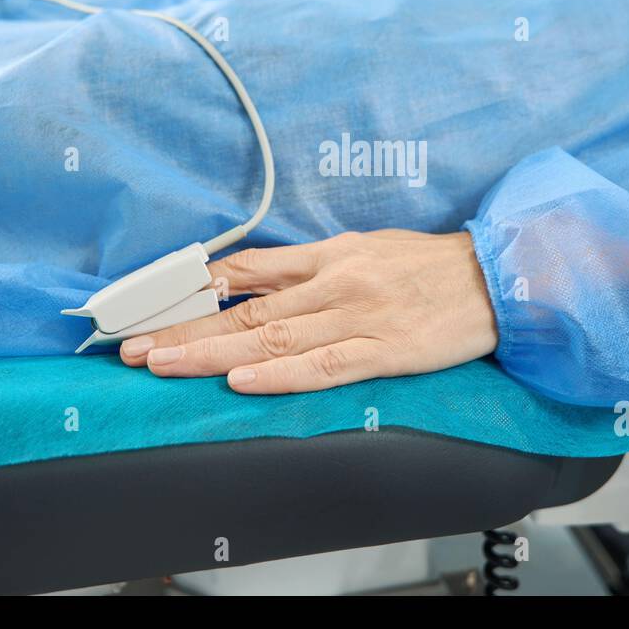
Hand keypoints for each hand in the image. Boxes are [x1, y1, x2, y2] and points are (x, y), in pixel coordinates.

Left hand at [118, 230, 498, 393]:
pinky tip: (241, 381)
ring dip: (212, 352)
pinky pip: (324, 365)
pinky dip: (280, 374)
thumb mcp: (364, 248)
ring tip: (163, 364)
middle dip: (184, 328)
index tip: (149, 305)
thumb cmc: (428, 266)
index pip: (245, 270)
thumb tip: (253, 279)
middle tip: (133, 347)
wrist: (496, 278)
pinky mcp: (385, 351)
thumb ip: (311, 266)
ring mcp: (358, 317)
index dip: (192, 289)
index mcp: (327, 255)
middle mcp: (334, 283)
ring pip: (272, 337)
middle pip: (245, 309)